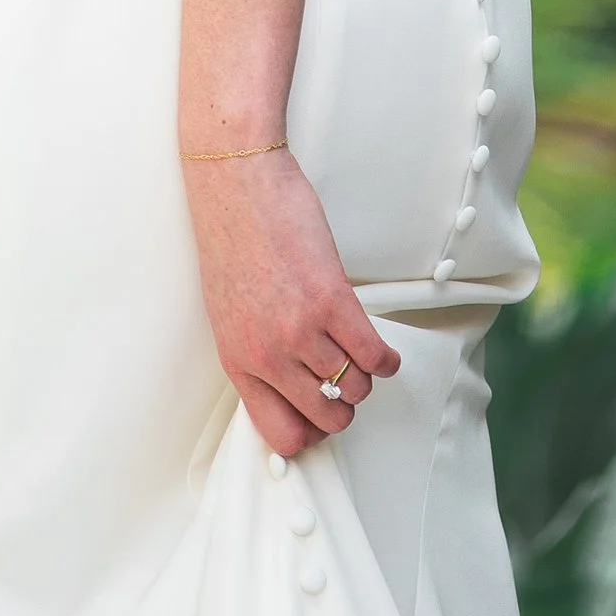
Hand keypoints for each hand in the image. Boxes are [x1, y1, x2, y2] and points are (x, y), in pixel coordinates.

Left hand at [183, 146, 400, 455]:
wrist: (234, 180)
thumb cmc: (230, 236)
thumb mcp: (229, 312)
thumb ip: (256, 353)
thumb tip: (289, 384)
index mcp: (239, 362)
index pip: (283, 435)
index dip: (312, 431)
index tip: (321, 412)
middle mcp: (269, 356)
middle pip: (328, 419)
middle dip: (344, 403)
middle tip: (345, 377)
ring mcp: (300, 330)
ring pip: (356, 388)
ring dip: (365, 375)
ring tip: (359, 352)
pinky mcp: (331, 300)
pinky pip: (374, 355)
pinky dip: (386, 358)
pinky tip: (380, 346)